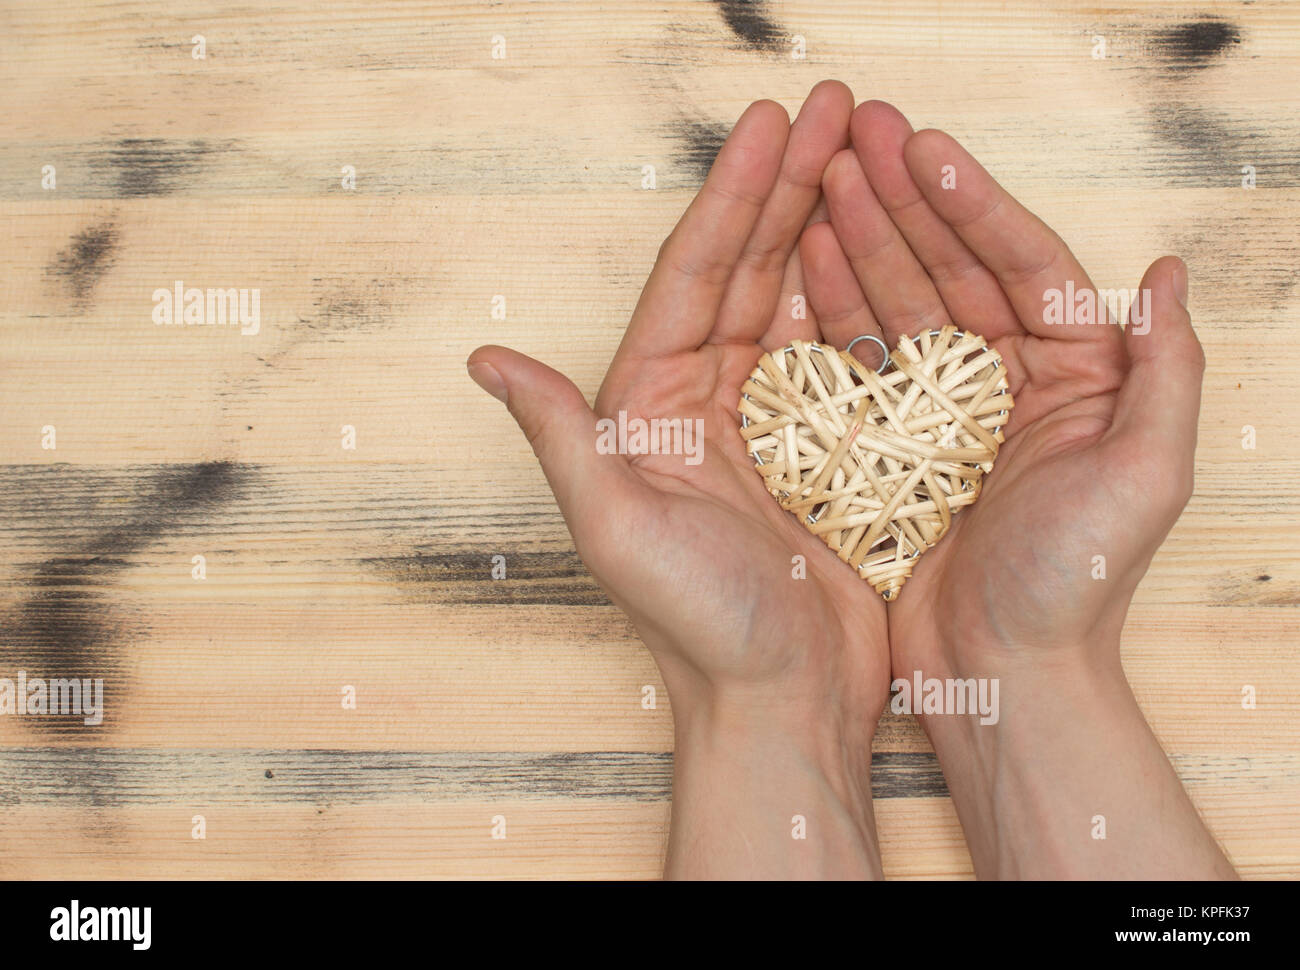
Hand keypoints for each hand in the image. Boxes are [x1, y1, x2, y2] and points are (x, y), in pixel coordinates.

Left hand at [468, 82, 889, 877]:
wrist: (780, 704)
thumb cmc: (699, 629)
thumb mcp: (617, 527)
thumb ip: (561, 435)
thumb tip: (484, 362)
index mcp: (647, 407)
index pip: (691, 276)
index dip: (733, 195)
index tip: (773, 121)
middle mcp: (700, 403)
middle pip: (745, 270)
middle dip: (788, 185)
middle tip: (837, 106)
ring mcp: (765, 423)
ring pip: (794, 299)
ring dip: (826, 224)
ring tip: (865, 151)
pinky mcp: (820, 451)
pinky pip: (841, 355)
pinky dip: (859, 295)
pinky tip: (883, 245)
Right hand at [802, 100, 1233, 876]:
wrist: (1003, 677)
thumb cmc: (1076, 587)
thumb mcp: (1145, 478)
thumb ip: (1165, 374)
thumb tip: (1168, 275)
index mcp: (1073, 378)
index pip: (1021, 265)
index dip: (972, 202)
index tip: (921, 147)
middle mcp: (1007, 383)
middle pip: (951, 270)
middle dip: (903, 200)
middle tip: (855, 133)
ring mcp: (942, 413)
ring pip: (899, 306)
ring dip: (861, 241)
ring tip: (819, 180)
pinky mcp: (889, 448)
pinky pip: (859, 365)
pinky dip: (833, 314)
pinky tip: (802, 266)